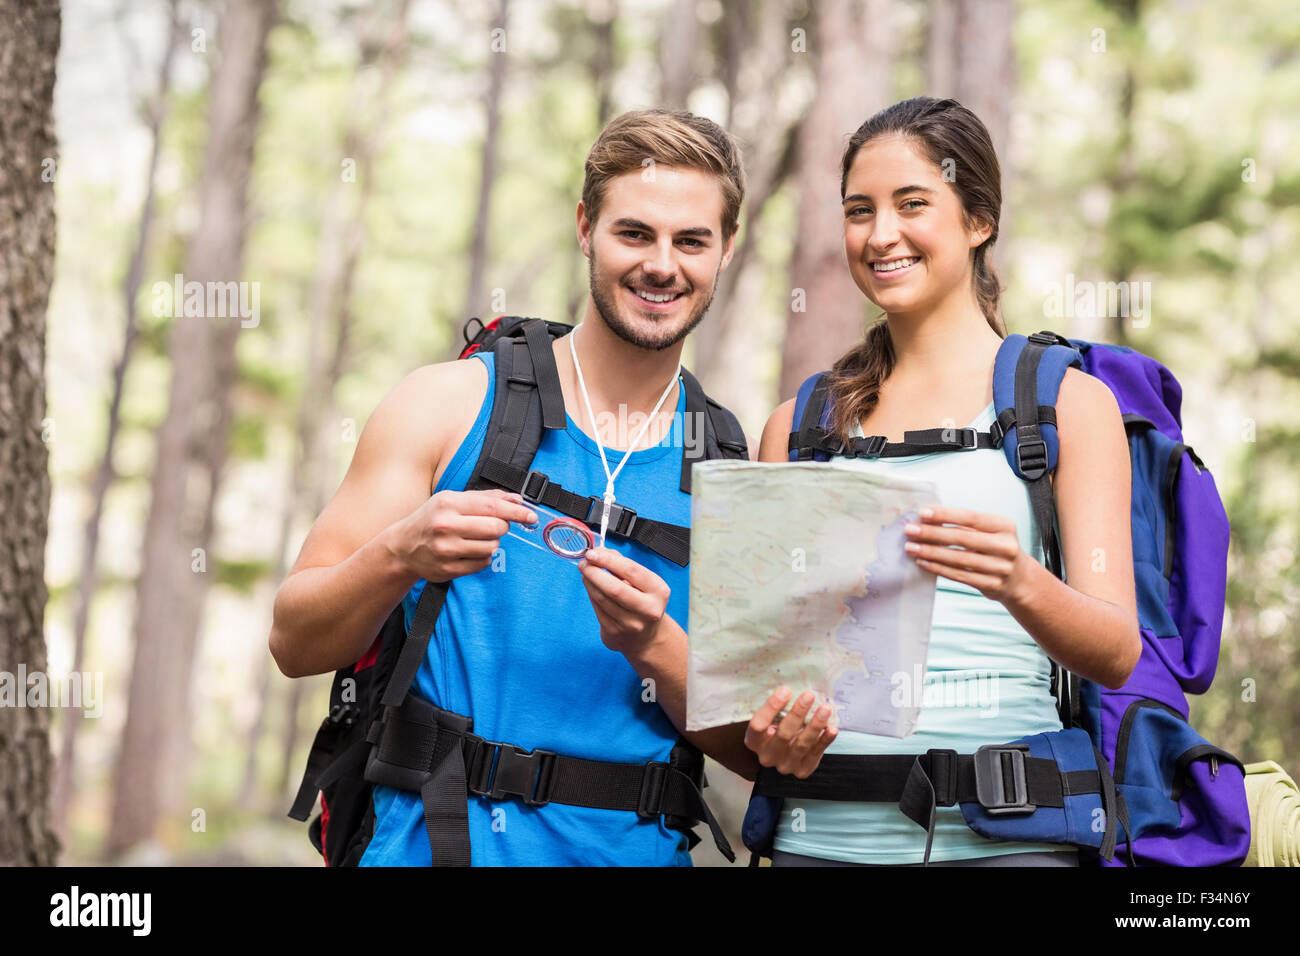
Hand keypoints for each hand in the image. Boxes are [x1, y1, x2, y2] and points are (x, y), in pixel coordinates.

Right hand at [390, 488, 536, 582]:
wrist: (403, 547)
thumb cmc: (431, 519)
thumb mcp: (453, 500)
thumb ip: (486, 498)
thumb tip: (517, 499)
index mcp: (448, 504)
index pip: (492, 507)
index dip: (516, 512)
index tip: (531, 516)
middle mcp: (446, 526)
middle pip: (495, 529)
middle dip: (502, 527)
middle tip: (495, 526)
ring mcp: (446, 550)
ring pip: (491, 547)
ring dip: (491, 542)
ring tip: (477, 538)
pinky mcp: (448, 570)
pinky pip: (482, 563)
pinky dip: (483, 557)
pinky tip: (469, 551)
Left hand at [577, 547, 669, 655]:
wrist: (646, 637)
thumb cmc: (643, 602)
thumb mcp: (642, 582)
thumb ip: (622, 564)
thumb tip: (600, 552)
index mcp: (658, 591)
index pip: (631, 570)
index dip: (608, 560)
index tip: (593, 553)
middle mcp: (648, 610)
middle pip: (615, 588)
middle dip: (594, 572)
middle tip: (584, 563)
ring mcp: (631, 624)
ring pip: (602, 599)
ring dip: (589, 582)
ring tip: (586, 573)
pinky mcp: (615, 633)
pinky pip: (597, 609)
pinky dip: (591, 595)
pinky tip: (591, 588)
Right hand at [744, 687, 837, 778]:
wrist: (782, 754)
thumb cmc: (776, 727)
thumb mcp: (770, 719)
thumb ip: (777, 707)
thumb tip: (793, 681)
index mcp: (754, 741)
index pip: (758, 725)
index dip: (771, 707)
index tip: (785, 690)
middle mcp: (767, 756)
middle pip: (782, 735)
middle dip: (797, 714)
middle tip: (809, 695)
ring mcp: (785, 765)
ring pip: (801, 745)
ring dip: (815, 725)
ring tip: (825, 709)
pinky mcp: (802, 770)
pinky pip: (816, 754)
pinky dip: (825, 740)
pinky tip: (832, 728)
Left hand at [904, 506, 1031, 603]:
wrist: (1019, 580)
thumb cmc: (997, 549)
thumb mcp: (991, 532)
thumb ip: (966, 526)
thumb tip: (930, 518)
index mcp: (1005, 526)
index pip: (970, 517)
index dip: (945, 515)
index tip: (922, 513)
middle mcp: (1005, 546)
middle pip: (962, 538)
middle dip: (932, 533)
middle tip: (910, 530)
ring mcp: (1000, 568)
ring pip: (958, 559)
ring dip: (930, 552)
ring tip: (911, 547)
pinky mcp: (991, 584)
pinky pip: (958, 575)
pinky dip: (938, 568)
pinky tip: (923, 562)